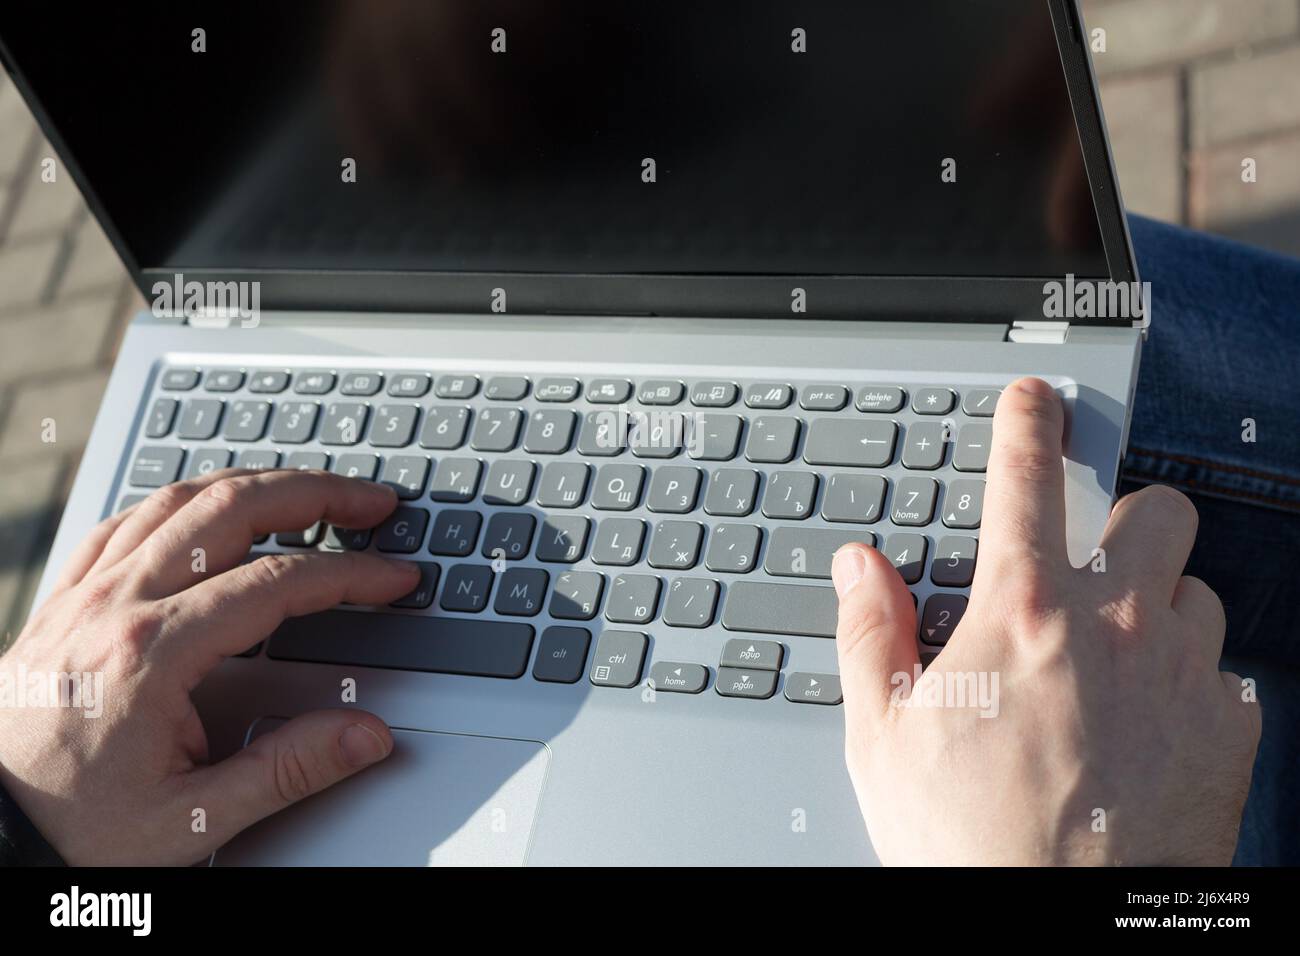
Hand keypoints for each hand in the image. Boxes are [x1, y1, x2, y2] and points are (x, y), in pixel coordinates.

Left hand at [0, 470, 419, 864]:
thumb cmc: (69, 828)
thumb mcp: (190, 818)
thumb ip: (288, 770)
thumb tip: (367, 735)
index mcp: (152, 653)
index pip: (278, 583)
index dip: (350, 574)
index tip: (394, 577)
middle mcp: (115, 604)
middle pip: (232, 509)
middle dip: (315, 493)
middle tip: (370, 501)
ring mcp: (83, 593)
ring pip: (178, 499)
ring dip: (254, 483)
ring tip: (307, 490)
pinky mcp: (63, 600)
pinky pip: (126, 519)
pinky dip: (183, 501)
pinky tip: (209, 511)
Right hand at [832, 377, 1260, 865]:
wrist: (1055, 930)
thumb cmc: (967, 843)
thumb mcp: (882, 735)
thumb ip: (870, 631)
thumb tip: (860, 566)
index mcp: (1023, 613)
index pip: (1026, 478)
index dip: (1026, 423)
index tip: (1033, 401)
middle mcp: (1115, 626)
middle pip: (1159, 511)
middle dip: (1128, 519)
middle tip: (1091, 561)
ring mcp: (1183, 675)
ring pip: (1198, 592)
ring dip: (1159, 608)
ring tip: (1113, 660)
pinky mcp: (1230, 732)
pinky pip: (1225, 671)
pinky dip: (1190, 682)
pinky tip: (1149, 723)